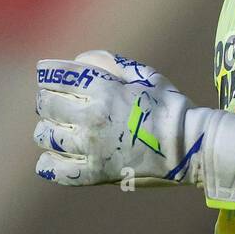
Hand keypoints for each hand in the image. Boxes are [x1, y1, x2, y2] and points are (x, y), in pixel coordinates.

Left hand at [34, 51, 200, 187]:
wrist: (188, 145)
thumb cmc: (167, 106)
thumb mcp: (143, 75)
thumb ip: (109, 63)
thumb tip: (79, 60)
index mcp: (103, 89)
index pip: (55, 77)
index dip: (48, 75)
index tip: (50, 77)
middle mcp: (92, 117)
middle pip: (46, 105)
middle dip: (47, 101)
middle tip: (56, 104)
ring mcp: (91, 148)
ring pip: (46, 136)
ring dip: (47, 129)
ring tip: (58, 130)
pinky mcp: (94, 173)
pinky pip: (55, 170)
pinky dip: (48, 163)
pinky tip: (54, 157)